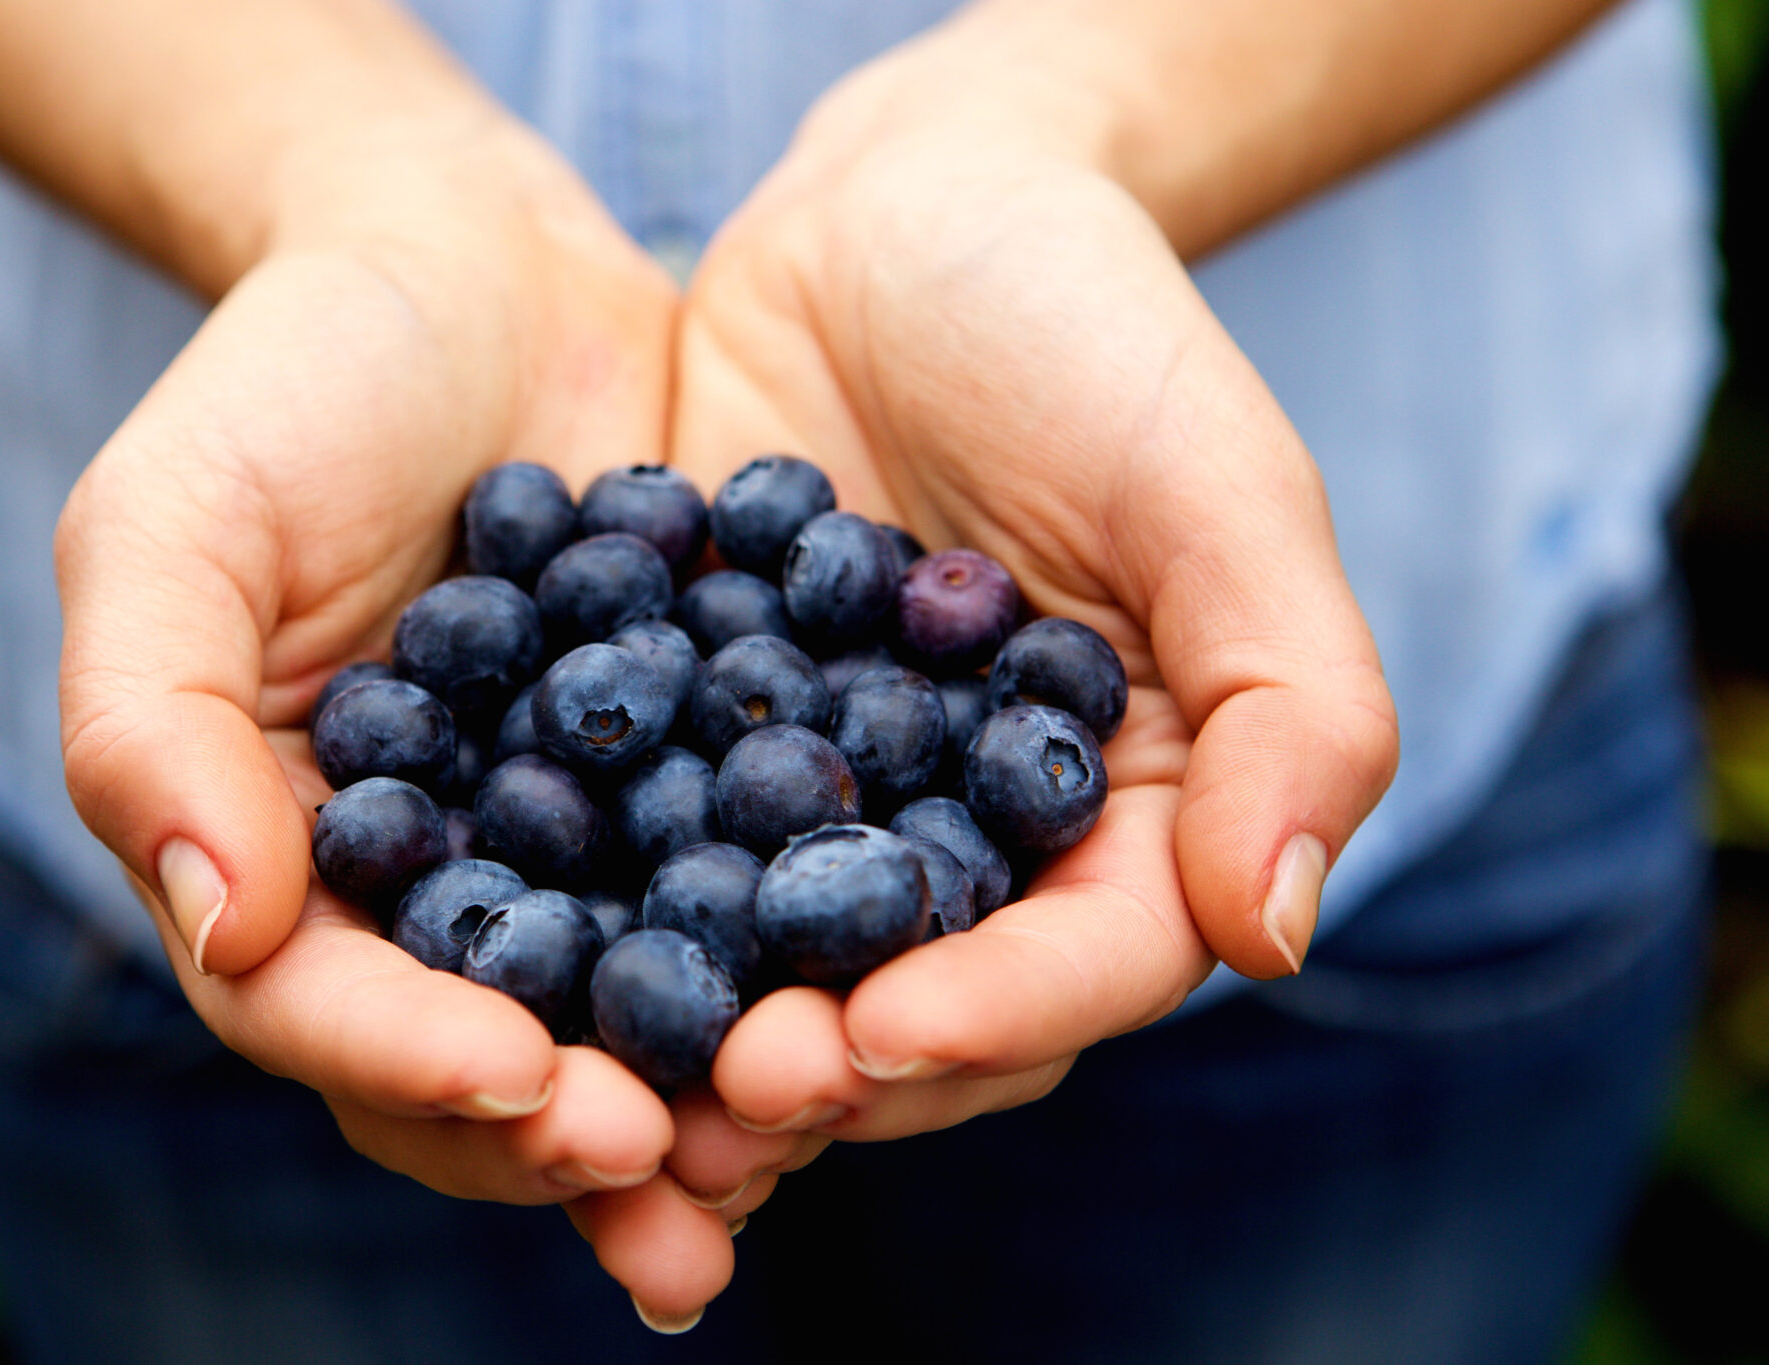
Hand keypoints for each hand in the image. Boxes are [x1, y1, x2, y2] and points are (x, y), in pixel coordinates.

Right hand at [53, 109, 715, 1283]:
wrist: (475, 268)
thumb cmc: (295, 383)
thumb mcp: (177, 526)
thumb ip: (157, 729)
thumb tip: (227, 932)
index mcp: (287, 863)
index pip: (326, 1012)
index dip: (421, 1065)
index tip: (533, 1085)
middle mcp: (434, 889)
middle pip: (482, 1063)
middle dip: (576, 1136)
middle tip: (686, 1175)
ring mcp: (573, 849)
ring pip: (624, 1016)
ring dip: (704, 1101)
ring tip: (791, 1143)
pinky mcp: (695, 787)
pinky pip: (747, 894)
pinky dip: (806, 955)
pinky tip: (890, 990)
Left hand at [659, 21, 1397, 1241]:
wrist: (906, 214)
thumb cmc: (1095, 331)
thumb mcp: (1221, 491)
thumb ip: (1292, 706)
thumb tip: (1277, 933)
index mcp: (1127, 819)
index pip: (1084, 962)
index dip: (994, 1016)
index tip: (881, 1037)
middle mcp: (974, 842)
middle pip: (920, 1003)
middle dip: (827, 1062)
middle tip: (724, 1093)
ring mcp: (825, 805)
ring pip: (772, 964)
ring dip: (695, 1037)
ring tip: (603, 1082)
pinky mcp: (694, 745)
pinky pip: (642, 845)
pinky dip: (585, 904)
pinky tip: (508, 947)